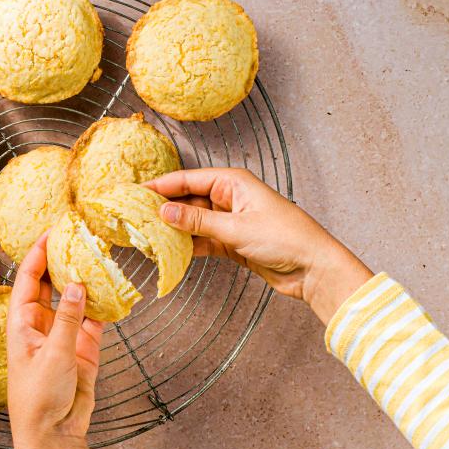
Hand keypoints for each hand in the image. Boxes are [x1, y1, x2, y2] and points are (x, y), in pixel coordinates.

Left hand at [7, 231, 104, 448]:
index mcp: (22, 323)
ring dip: (86, 282)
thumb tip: (78, 284)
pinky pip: (94, 322)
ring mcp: (63, 337)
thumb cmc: (39, 396)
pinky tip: (116, 290)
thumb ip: (69, 319)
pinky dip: (104, 307)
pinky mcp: (83, 351)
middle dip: (64, 262)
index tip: (50, 231)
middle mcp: (41, 325)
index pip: (28, 280)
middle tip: (80, 237)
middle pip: (52, 285)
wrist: (53, 435)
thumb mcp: (54, 355)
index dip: (37, 254)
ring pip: (76, 301)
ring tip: (101, 256)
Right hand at [145, 168, 372, 323]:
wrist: (314, 270)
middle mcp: (230, 198)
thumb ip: (197, 220)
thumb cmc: (286, 238)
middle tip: (135, 217)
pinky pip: (203, 240)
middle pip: (188, 199)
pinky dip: (188, 246)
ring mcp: (231, 220)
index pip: (187, 179)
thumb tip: (163, 211)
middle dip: (163, 208)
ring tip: (147, 235)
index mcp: (233, 182)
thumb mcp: (236, 228)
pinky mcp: (233, 242)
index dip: (160, 186)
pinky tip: (171, 252)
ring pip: (193, 221)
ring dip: (174, 229)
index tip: (134, 192)